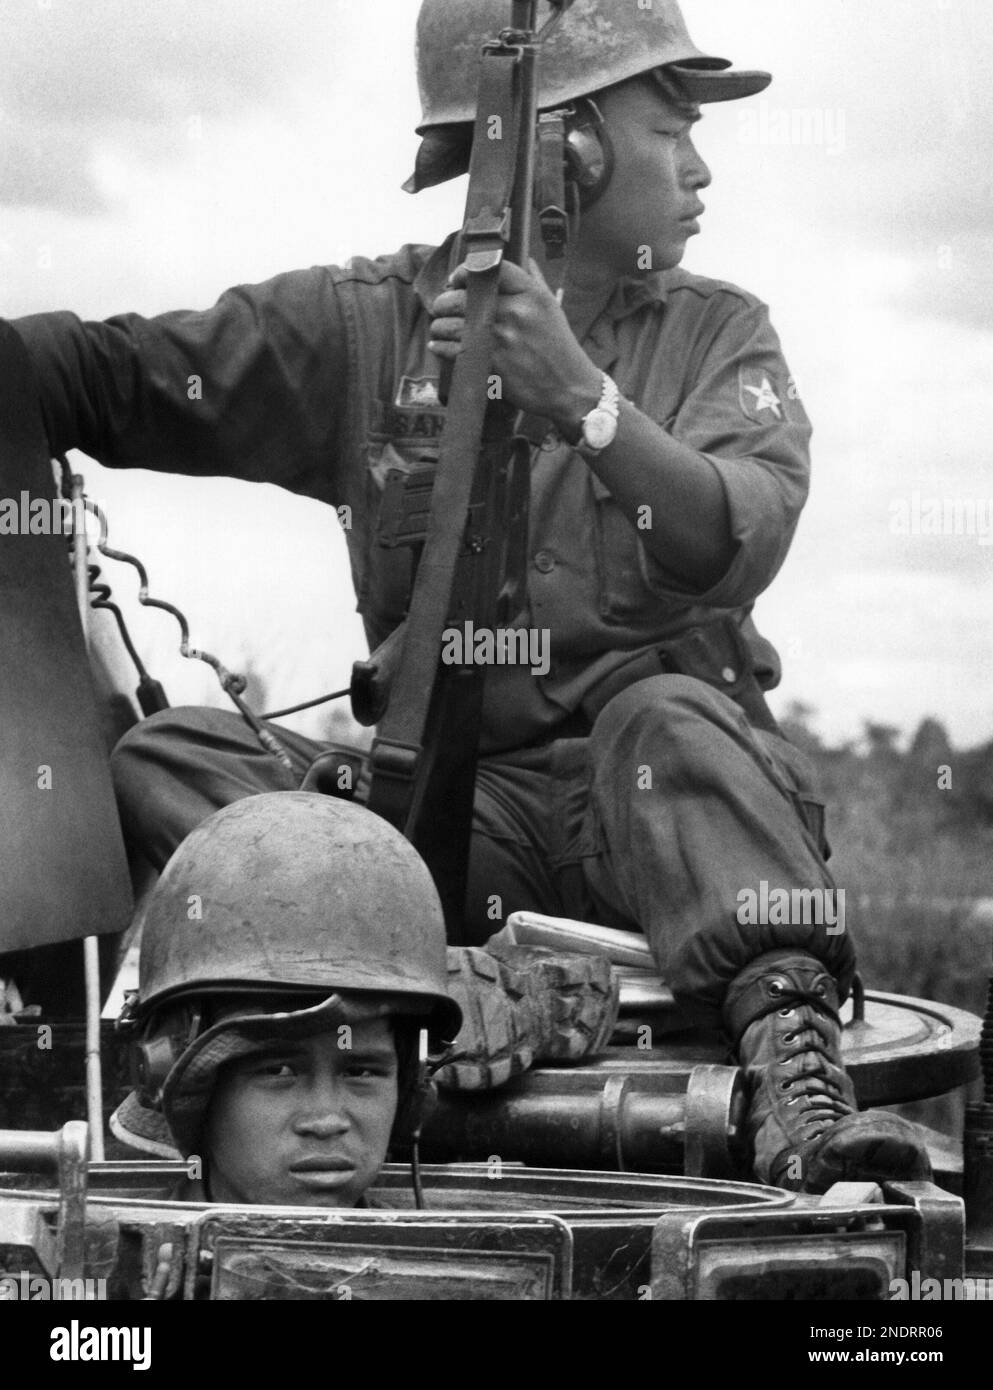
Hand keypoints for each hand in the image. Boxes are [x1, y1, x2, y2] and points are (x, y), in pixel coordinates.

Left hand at [428, 258, 601, 429]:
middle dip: (444, 301)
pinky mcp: (489, 363)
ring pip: (450, 323)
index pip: (489, 269)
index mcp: (530, 294)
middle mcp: (513, 312)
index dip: (465, 271)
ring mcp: (500, 338)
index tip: (456, 279)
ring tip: (440, 328)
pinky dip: (440, 346)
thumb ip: (535, 281)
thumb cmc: (560, 348)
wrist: (569, 388)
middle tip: (442, 307)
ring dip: (439, 325)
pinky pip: (452, 348)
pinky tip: (438, 344)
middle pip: (460, 296)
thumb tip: (525, 259)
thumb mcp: (553, 308)